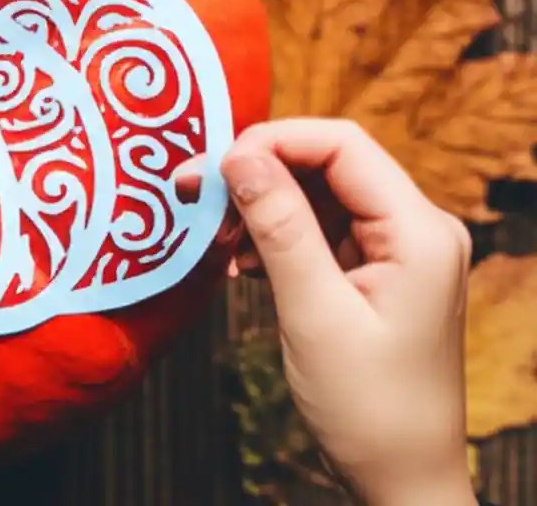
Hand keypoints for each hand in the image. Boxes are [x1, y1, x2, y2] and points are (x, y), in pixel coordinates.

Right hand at [198, 119, 474, 505]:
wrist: (401, 476)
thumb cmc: (369, 407)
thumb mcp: (314, 312)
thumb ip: (279, 227)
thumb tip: (239, 157)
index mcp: (418, 231)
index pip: (342, 146)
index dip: (273, 142)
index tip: (214, 164)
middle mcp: (416, 230)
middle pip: (329, 166)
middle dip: (260, 173)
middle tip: (196, 192)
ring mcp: (399, 252)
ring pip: (320, 198)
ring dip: (263, 208)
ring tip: (216, 237)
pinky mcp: (378, 274)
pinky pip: (322, 233)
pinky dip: (277, 238)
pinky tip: (242, 262)